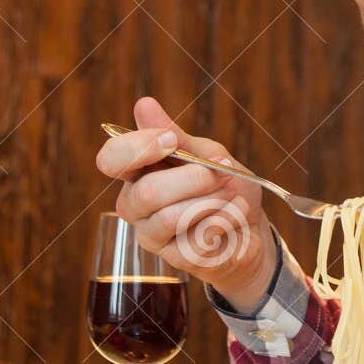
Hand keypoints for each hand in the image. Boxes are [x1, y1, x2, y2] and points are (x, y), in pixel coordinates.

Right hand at [96, 96, 277, 309]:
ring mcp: (152, 234)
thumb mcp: (206, 153)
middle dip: (194, 178)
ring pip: (171, 217)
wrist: (251, 227)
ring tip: (232, 192)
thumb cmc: (225, 185)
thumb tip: (143, 105)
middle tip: (224, 170)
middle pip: (147, 192)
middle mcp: (136, 204)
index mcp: (137, 172)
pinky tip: (234, 215)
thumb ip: (175, 135)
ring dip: (212, 199)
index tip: (172, 140)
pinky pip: (197, 237)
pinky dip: (224, 219)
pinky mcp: (175, 259)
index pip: (112, 159)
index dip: (138, 148)